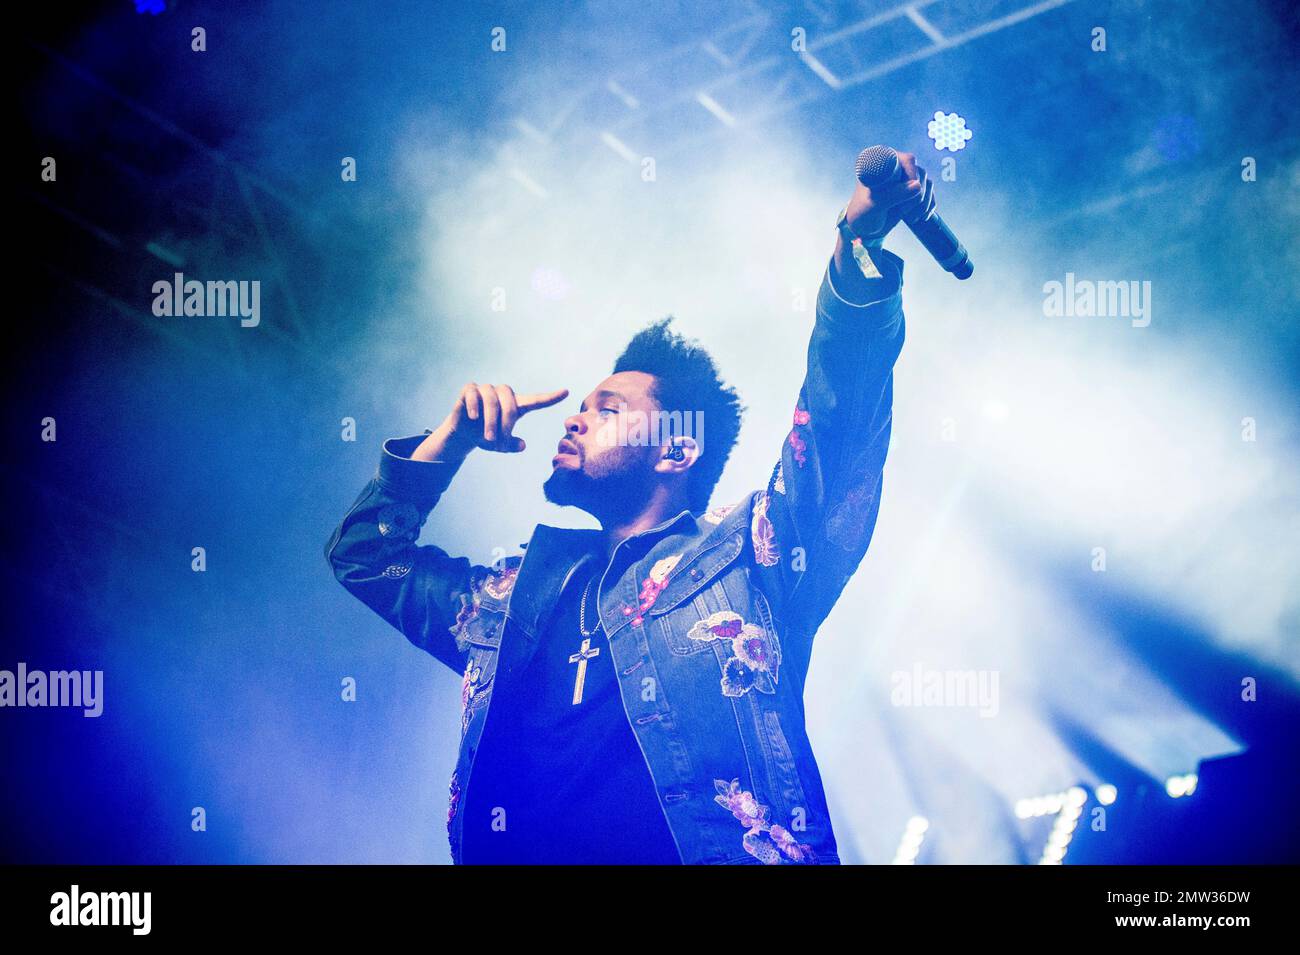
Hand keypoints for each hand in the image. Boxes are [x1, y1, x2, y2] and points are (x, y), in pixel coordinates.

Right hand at [413, 384, 568, 461]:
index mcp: (515, 406)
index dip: (550, 397)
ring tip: (487, 438)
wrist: (462, 434)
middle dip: (504, 425)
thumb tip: (522, 445)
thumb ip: (510, 445)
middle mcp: (502, 395)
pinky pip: (474, 393)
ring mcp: (486, 390)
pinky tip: (473, 417)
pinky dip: (474, 406)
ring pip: (492, 400)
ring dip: (490, 421)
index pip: (535, 400)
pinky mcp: (470, 390)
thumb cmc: (486, 437)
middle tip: (497, 441)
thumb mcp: (499, 445)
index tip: (566, 392)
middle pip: (510, 403)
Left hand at [843, 150, 933, 243]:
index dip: (911, 176)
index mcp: (884, 164)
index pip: (908, 160)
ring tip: (910, 218)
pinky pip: (930, 194)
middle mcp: (897, 168)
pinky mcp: (914, 192)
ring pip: (927, 184)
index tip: (904, 197)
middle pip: (920, 173)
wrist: (864, 228)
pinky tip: (921, 218)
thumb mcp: (875, 205)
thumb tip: (918, 185)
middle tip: (903, 211)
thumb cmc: (863, 213)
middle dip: (917, 195)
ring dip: (923, 203)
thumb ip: (893, 195)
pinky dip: (928, 207)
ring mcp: (907, 180)